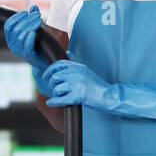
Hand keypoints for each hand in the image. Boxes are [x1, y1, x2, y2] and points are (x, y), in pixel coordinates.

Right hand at [3, 6, 48, 72]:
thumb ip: (33, 18)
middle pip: (16, 29)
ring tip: (39, 21)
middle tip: (37, 15)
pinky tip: (33, 33)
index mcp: (10, 37)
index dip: (16, 17)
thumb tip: (34, 7)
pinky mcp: (28, 56)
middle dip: (27, 20)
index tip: (26, 12)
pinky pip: (26, 46)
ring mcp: (19, 51)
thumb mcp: (34, 28)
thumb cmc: (38, 43)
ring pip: (21, 36)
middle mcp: (12, 44)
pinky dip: (29, 38)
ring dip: (30, 27)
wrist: (45, 59)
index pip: (8, 25)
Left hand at [41, 59, 155, 119]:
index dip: (49, 71)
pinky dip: (53, 102)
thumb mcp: (86, 70)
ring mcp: (76, 84)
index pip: (57, 65)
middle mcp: (76, 73)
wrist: (109, 96)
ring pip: (56, 89)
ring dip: (57, 94)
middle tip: (57, 89)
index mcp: (78, 67)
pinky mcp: (77, 96)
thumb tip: (68, 52)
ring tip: (63, 96)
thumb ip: (75, 63)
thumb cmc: (97, 85)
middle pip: (54, 77)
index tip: (46, 77)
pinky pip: (59, 99)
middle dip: (53, 84)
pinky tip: (51, 103)